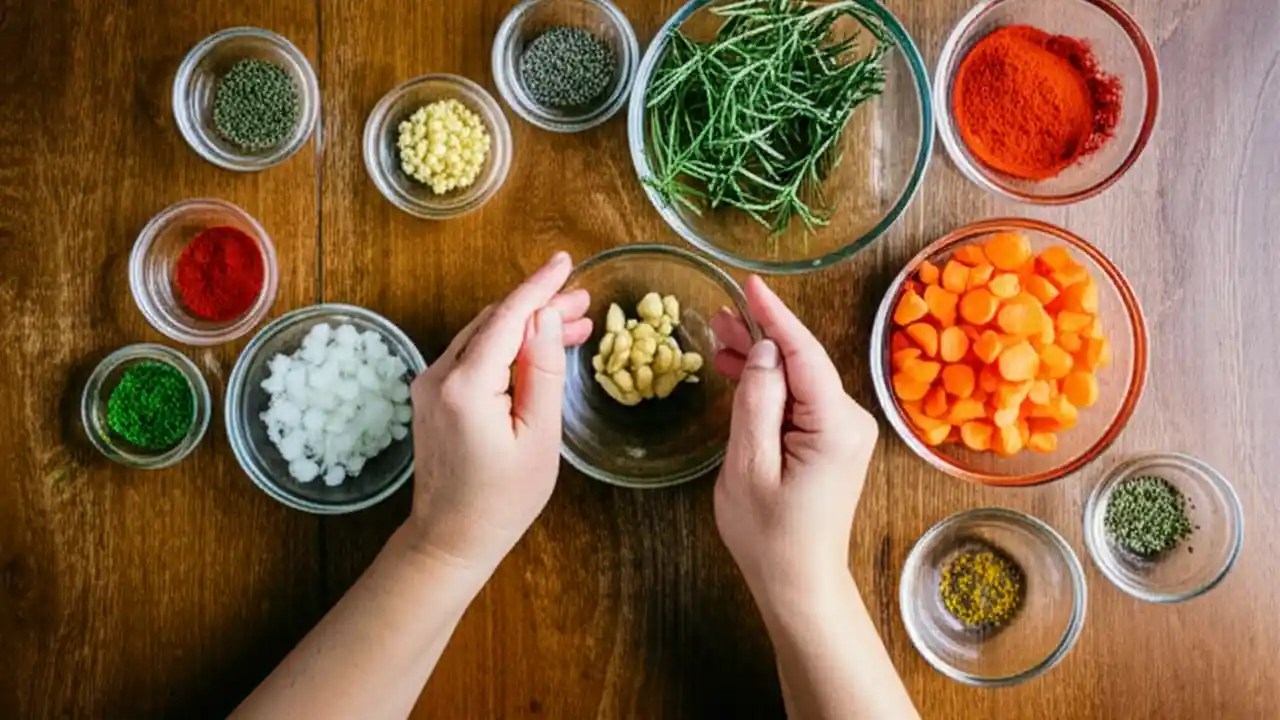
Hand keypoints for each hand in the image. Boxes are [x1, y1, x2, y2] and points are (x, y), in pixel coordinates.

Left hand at [406, 252, 591, 569]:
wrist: (449, 540)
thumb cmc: (502, 498)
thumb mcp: (539, 436)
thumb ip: (543, 372)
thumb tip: (545, 318)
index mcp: (465, 385)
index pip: (507, 318)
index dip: (539, 287)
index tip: (565, 262)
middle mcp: (438, 376)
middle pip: (494, 322)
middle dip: (539, 307)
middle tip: (584, 301)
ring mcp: (429, 385)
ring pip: (483, 337)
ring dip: (525, 326)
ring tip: (572, 323)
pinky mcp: (431, 396)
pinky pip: (473, 357)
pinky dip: (505, 347)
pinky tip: (537, 350)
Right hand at [711, 276, 878, 608]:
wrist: (799, 583)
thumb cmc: (769, 535)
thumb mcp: (749, 466)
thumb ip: (757, 402)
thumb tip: (765, 352)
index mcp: (835, 425)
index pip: (804, 353)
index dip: (775, 315)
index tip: (749, 284)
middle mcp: (849, 421)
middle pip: (802, 361)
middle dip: (761, 334)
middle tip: (716, 313)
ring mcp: (843, 431)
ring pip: (799, 378)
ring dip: (761, 359)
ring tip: (718, 336)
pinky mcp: (832, 441)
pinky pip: (799, 399)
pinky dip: (770, 385)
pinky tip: (740, 370)